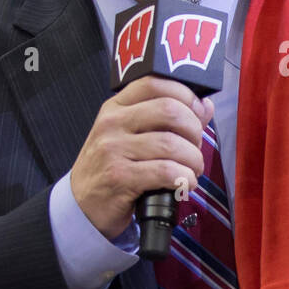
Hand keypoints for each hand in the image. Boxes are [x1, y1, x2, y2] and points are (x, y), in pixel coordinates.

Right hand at [70, 76, 214, 238]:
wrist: (83, 205)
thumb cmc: (112, 168)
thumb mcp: (132, 136)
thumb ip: (167, 119)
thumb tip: (205, 105)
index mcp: (116, 107)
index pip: (155, 83)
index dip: (186, 95)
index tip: (198, 112)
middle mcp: (112, 123)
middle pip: (169, 110)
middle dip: (194, 131)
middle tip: (195, 148)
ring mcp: (113, 149)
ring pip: (171, 144)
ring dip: (193, 160)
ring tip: (192, 170)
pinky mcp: (119, 177)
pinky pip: (165, 172)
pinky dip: (184, 179)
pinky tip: (184, 184)